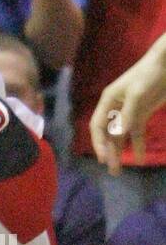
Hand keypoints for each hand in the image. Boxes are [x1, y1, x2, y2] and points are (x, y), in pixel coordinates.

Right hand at [90, 39, 165, 171]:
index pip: (97, 127)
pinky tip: (139, 158)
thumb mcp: (137, 93)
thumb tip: (119, 134)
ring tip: (119, 170)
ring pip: (121, 136)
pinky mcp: (142, 114)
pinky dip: (137, 145)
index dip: (98, 143)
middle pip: (108, 135)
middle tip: (112, 170)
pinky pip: (137, 133)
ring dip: (120, 152)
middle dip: (109, 152)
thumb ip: (128, 114)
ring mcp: (129, 113)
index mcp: (108, 102)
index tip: (103, 158)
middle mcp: (115, 109)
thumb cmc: (148, 74)